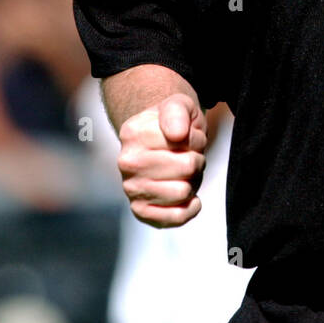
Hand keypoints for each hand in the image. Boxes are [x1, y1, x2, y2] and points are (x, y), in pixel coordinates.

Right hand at [117, 93, 206, 226]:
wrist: (161, 141)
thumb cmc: (174, 123)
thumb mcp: (179, 105)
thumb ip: (177, 111)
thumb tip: (177, 135)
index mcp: (133, 133)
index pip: (184, 142)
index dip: (195, 139)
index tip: (186, 136)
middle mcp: (127, 163)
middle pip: (187, 168)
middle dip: (197, 161)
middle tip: (189, 155)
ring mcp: (131, 188)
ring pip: (183, 192)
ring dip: (193, 182)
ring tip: (183, 172)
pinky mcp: (140, 211)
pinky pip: (175, 218)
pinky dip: (190, 208)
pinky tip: (189, 196)